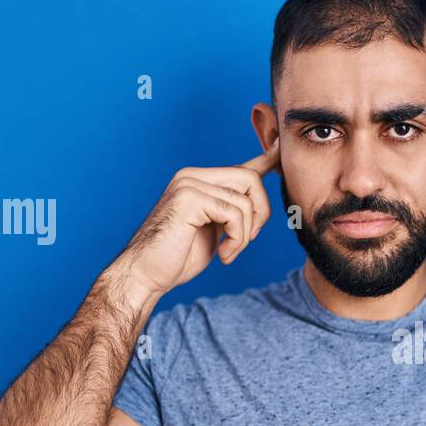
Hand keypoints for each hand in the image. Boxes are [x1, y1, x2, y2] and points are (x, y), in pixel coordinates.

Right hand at [120, 139, 279, 297]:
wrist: (145, 274)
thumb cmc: (177, 257)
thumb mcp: (213, 229)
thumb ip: (230, 211)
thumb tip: (254, 202)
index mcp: (198, 181)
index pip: (240, 166)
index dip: (266, 159)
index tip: (280, 151)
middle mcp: (192, 176)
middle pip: (251, 179)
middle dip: (260, 213)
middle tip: (247, 240)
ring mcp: (189, 185)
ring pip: (246, 200)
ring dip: (245, 235)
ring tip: (228, 252)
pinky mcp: (189, 199)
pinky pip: (235, 214)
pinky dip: (237, 239)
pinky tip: (223, 254)